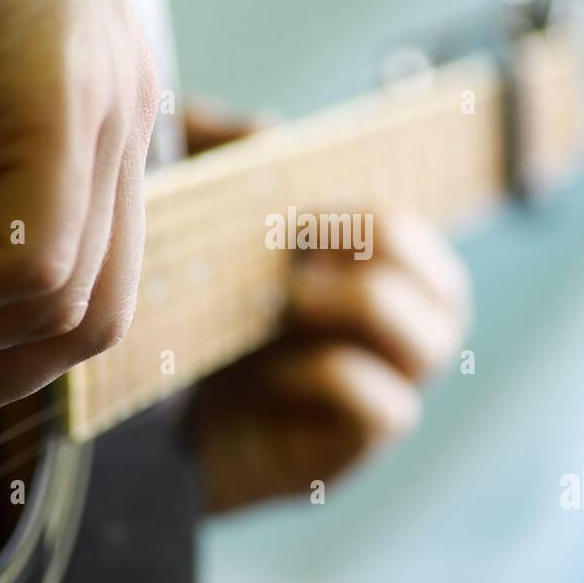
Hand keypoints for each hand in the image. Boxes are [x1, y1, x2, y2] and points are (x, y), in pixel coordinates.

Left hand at [182, 109, 471, 512]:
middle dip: (376, 246)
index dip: (376, 214)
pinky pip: (386, 408)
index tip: (301, 209)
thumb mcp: (189, 230)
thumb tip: (254, 129)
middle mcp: (388, 343)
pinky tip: (267, 375)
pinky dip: (330, 376)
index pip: (420, 239)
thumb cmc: (177, 320)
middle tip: (295, 245)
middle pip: (448, 285)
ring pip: (434, 342)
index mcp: (362, 285)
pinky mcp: (347, 453)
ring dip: (359, 303)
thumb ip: (211, 163)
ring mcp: (375, 399)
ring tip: (286, 300)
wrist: (135, 430)